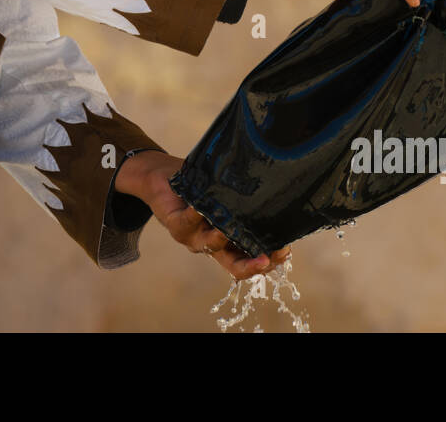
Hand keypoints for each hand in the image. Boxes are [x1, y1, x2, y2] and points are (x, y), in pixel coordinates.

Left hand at [114, 150, 290, 279]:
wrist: (160, 180)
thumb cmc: (198, 189)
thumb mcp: (224, 197)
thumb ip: (243, 200)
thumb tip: (277, 190)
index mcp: (227, 242)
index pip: (250, 261)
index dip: (267, 262)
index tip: (285, 251)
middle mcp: (212, 244)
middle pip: (235, 266)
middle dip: (252, 265)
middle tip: (267, 257)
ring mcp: (194, 237)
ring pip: (212, 245)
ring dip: (223, 238)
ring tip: (231, 228)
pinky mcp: (175, 224)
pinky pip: (188, 222)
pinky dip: (196, 215)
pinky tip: (201, 207)